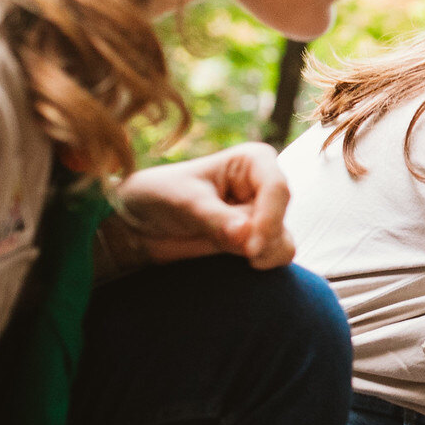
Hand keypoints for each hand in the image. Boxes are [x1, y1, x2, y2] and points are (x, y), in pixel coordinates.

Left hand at [109, 143, 294, 268]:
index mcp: (253, 161)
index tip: (250, 248)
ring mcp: (264, 214)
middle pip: (282, 218)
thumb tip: (246, 236)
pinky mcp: (258, 239)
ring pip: (283, 241)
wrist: (141, 223)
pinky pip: (275, 255)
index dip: (269, 219)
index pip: (277, 189)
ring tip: (230, 252)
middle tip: (238, 253)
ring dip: (262, 254)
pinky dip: (262, 262)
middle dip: (261, 240)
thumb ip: (216, 219)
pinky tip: (236, 260)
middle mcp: (265, 185)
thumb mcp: (185, 202)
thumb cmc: (160, 196)